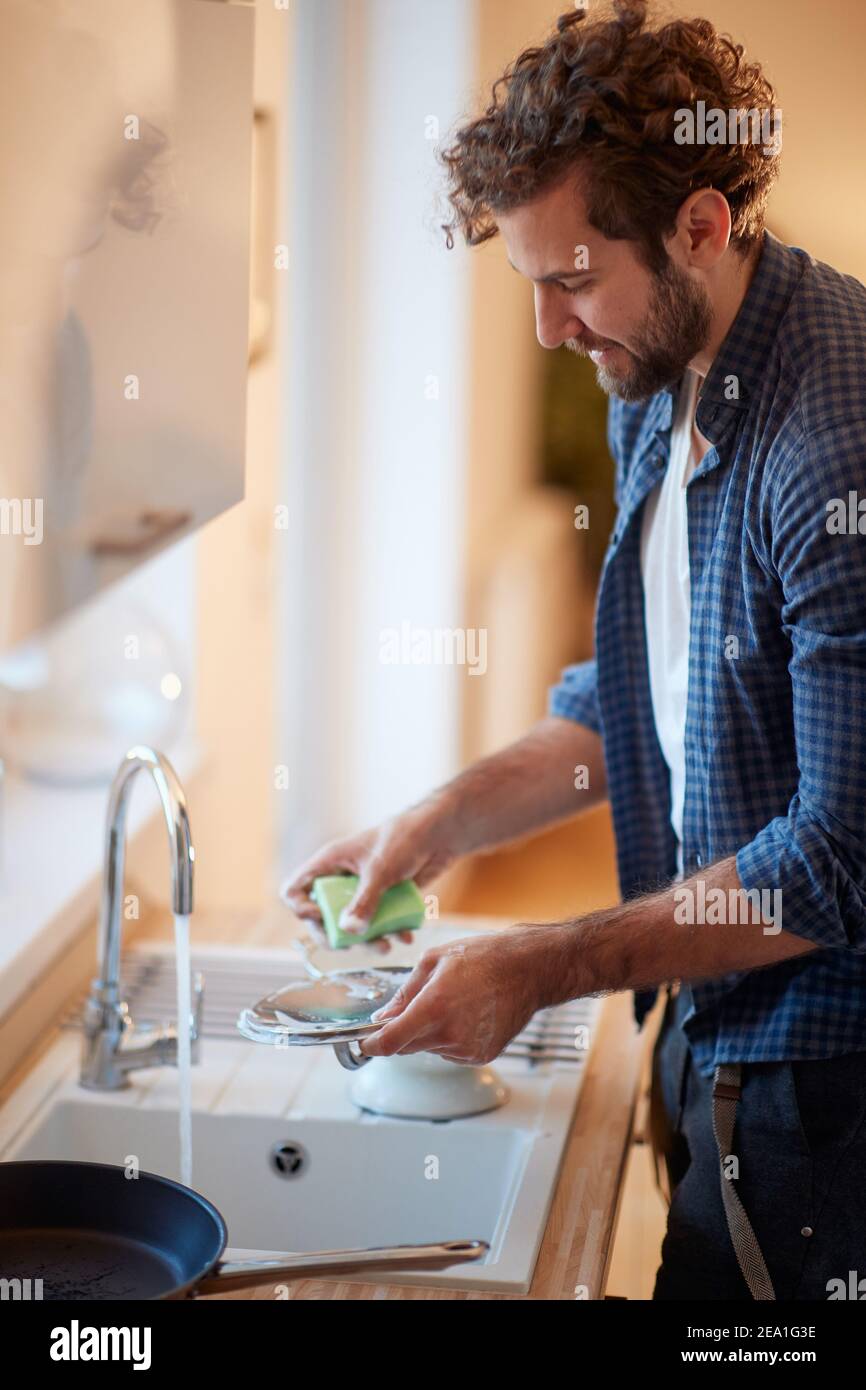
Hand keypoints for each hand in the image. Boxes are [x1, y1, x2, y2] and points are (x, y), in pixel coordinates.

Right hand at [280, 801, 457, 954]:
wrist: (439, 833)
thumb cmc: (405, 839)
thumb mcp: (381, 870)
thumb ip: (365, 901)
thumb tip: (349, 932)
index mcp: (330, 863)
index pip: (295, 889)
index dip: (300, 908)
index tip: (320, 918)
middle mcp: (342, 880)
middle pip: (323, 917)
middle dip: (338, 935)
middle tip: (352, 945)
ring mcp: (362, 891)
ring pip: (353, 926)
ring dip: (367, 941)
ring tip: (386, 947)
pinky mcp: (384, 900)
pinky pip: (379, 925)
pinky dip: (390, 933)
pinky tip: (406, 936)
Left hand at [359, 925, 558, 1062]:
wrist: (528, 969)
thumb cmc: (483, 957)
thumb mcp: (434, 961)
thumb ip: (404, 993)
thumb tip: (383, 1017)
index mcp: (434, 1007)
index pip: (390, 1042)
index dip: (371, 1045)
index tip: (363, 1043)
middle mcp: (450, 1033)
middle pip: (407, 1048)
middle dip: (401, 1033)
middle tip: (414, 1008)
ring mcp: (467, 1049)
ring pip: (429, 1049)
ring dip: (428, 1033)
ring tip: (453, 1003)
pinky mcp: (481, 1056)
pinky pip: (451, 1052)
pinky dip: (449, 1038)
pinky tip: (466, 1015)